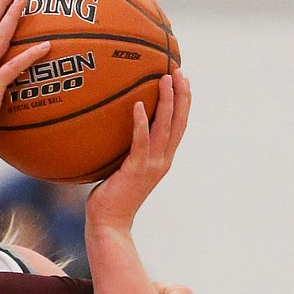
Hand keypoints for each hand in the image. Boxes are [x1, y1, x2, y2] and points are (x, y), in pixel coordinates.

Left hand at [85, 70, 190, 228]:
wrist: (109, 223)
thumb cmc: (111, 196)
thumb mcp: (123, 168)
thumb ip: (127, 149)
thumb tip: (113, 127)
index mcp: (162, 159)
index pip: (179, 126)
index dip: (183, 102)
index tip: (182, 79)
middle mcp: (162, 161)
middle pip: (179, 122)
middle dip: (181, 95)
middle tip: (178, 71)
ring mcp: (151, 166)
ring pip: (165, 128)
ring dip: (167, 102)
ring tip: (165, 79)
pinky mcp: (135, 170)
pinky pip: (140, 141)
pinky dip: (140, 122)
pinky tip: (137, 104)